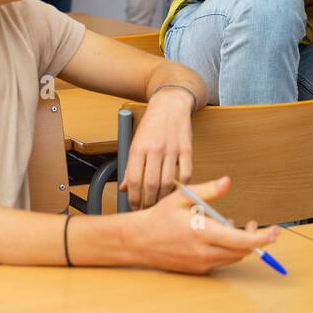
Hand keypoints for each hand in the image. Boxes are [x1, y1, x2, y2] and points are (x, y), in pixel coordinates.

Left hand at [121, 87, 193, 208]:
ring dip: (163, 197)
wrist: (170, 104)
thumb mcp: (135, 142)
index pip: (133, 180)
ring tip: (160, 203)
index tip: (134, 206)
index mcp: (138, 147)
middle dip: (147, 202)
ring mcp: (172, 150)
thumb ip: (130, 166)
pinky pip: (185, 174)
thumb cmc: (151, 124)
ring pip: (168, 182)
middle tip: (147, 209)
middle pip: (150, 184)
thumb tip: (125, 188)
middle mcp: (154, 149)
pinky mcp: (187, 149)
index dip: (133, 198)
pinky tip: (176, 191)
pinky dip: (181, 187)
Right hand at [130, 176, 279, 273]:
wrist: (139, 240)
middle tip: (255, 224)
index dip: (262, 238)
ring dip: (240, 244)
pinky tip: (218, 235)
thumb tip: (227, 182)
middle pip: (242, 251)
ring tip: (230, 226)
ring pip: (233, 257)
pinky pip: (221, 261)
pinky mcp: (198, 269)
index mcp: (201, 232)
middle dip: (255, 239)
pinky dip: (227, 249)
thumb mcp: (182, 197)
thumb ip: (208, 191)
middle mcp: (203, 252)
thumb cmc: (160, 217)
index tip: (274, 232)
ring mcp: (201, 263)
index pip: (241, 241)